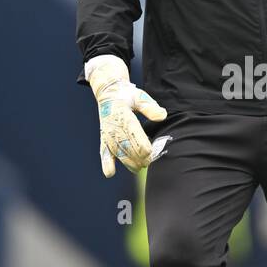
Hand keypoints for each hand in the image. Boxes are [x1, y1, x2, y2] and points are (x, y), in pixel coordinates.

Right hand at [85, 54, 167, 177]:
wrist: (108, 93)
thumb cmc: (127, 96)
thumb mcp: (140, 96)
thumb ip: (150, 107)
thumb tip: (163, 115)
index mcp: (124, 116)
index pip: (134, 133)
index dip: (142, 145)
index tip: (150, 152)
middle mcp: (114, 126)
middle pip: (127, 146)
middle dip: (139, 156)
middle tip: (149, 161)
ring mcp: (108, 134)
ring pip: (118, 152)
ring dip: (128, 162)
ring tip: (138, 168)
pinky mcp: (104, 139)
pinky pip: (104, 152)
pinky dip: (106, 163)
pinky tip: (110, 173)